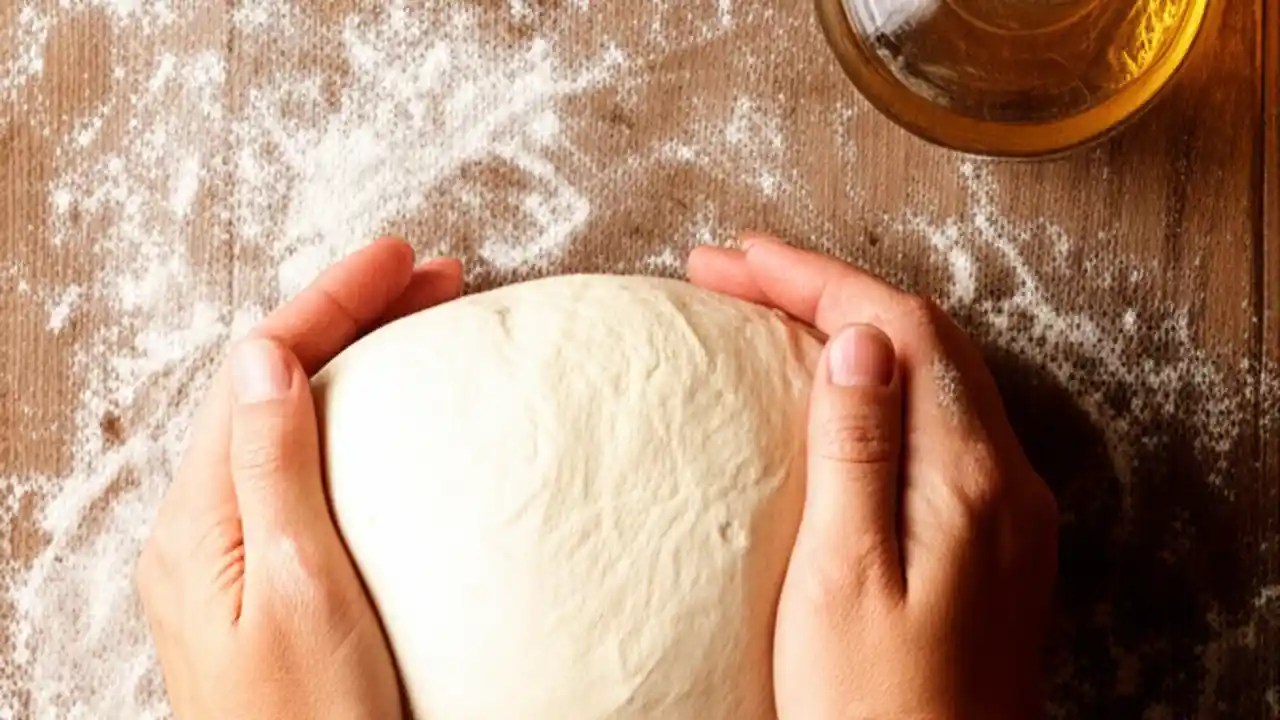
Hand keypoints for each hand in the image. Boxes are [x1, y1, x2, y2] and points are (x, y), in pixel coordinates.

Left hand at [137, 239, 463, 719]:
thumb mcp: (302, 591)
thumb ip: (272, 469)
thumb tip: (260, 354)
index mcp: (201, 524)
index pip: (259, 372)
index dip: (329, 303)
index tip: (399, 259)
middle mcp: (203, 529)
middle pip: (268, 386)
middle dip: (346, 318)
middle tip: (430, 281)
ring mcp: (229, 554)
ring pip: (283, 420)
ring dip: (347, 361)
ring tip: (418, 325)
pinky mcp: (261, 579)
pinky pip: (293, 467)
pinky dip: (344, 418)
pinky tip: (384, 415)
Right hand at [689, 234, 1057, 718]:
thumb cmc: (875, 708)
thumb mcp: (844, 578)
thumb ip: (858, 451)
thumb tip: (856, 339)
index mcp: (971, 481)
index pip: (899, 329)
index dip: (815, 279)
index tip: (737, 258)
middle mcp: (1006, 482)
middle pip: (923, 338)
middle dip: (829, 288)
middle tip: (738, 274)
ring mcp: (1007, 510)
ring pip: (932, 374)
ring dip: (855, 328)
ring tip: (771, 312)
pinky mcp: (992, 538)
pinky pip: (938, 423)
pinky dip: (879, 382)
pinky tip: (835, 390)